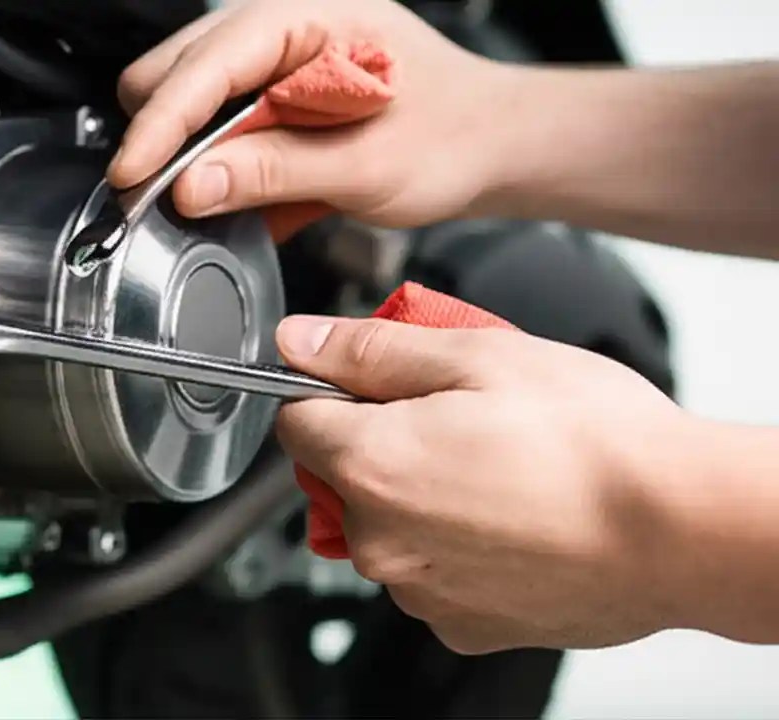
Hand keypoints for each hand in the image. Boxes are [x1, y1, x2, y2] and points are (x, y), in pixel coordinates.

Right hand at [108, 0, 515, 227]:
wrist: (492, 145)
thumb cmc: (453, 135)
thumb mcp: (365, 165)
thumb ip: (273, 171)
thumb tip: (191, 185)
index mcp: (305, 18)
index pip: (204, 64)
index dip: (161, 124)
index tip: (131, 176)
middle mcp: (281, 29)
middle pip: (173, 72)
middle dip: (162, 137)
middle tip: (166, 198)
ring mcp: (274, 62)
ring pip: (186, 102)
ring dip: (187, 155)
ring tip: (214, 201)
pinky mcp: (273, 98)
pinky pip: (214, 126)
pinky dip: (215, 165)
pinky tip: (243, 197)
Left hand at [273, 315, 696, 653]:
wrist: (681, 531)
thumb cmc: (594, 441)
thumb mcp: (476, 355)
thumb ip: (369, 349)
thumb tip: (300, 340)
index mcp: (369, 466)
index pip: (294, 419)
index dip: (332, 391)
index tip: (377, 383)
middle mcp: (380, 541)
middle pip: (338, 475)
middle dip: (379, 440)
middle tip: (458, 417)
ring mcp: (419, 590)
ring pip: (386, 525)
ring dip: (419, 495)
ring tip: (497, 468)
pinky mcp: (461, 623)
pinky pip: (431, 571)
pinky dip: (455, 545)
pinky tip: (511, 518)